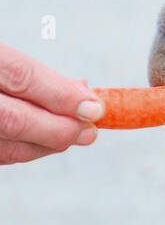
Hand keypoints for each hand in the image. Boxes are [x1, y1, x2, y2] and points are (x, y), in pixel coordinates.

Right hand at [0, 44, 102, 164]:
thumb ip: (26, 74)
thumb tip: (81, 94)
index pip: (22, 78)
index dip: (62, 96)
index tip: (95, 108)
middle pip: (11, 120)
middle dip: (57, 129)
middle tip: (89, 132)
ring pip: (3, 146)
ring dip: (41, 145)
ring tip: (72, 136)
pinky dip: (18, 150)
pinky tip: (38, 142)